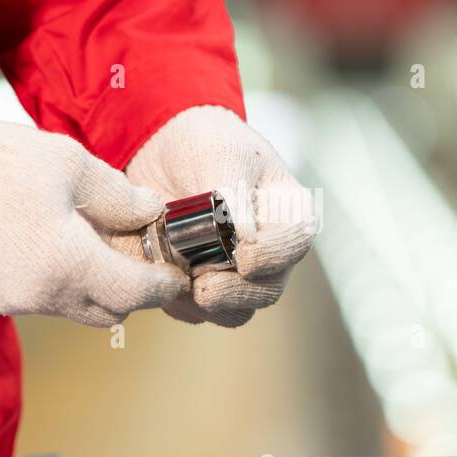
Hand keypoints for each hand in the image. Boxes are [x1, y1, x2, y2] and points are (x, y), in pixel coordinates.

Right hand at [0, 121, 186, 324]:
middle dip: (129, 291)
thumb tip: (151, 212)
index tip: (175, 277)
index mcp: (70, 265)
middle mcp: (42, 296)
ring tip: (93, 247)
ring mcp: (11, 301)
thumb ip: (118, 196)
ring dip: (90, 288)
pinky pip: (37, 301)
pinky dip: (55, 284)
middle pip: (106, 311)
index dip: (161, 287)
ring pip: (71, 308)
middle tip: (139, 261)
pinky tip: (50, 248)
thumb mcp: (71, 166)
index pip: (135, 294)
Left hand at [121, 106, 318, 326]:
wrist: (165, 154)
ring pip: (234, 311)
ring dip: (204, 303)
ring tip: (178, 281)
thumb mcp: (221, 154)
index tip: (244, 254)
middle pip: (267, 289)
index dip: (273, 255)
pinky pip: (195, 313)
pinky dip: (177, 302)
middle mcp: (272, 252)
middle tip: (202, 285)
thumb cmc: (206, 143)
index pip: (296, 243)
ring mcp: (240, 276)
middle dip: (235, 292)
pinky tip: (160, 277)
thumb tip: (245, 237)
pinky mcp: (204, 289)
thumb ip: (233, 193)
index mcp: (289, 214)